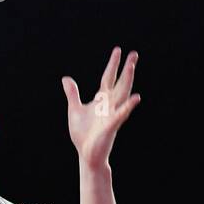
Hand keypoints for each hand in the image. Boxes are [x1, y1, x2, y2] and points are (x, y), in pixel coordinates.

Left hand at [62, 48, 139, 167]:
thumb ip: (73, 94)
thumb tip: (66, 78)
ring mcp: (112, 114)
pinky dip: (128, 106)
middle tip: (134, 53)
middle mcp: (110, 104)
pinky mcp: (111, 126)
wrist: (86, 153)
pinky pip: (121, 114)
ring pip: (122, 94)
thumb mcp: (74, 109)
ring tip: (132, 66)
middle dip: (127, 68)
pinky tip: (136, 97)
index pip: (108, 77)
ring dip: (127, 80)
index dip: (113, 64)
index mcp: (102, 99)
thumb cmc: (83, 133)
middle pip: (120, 82)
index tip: (118, 50)